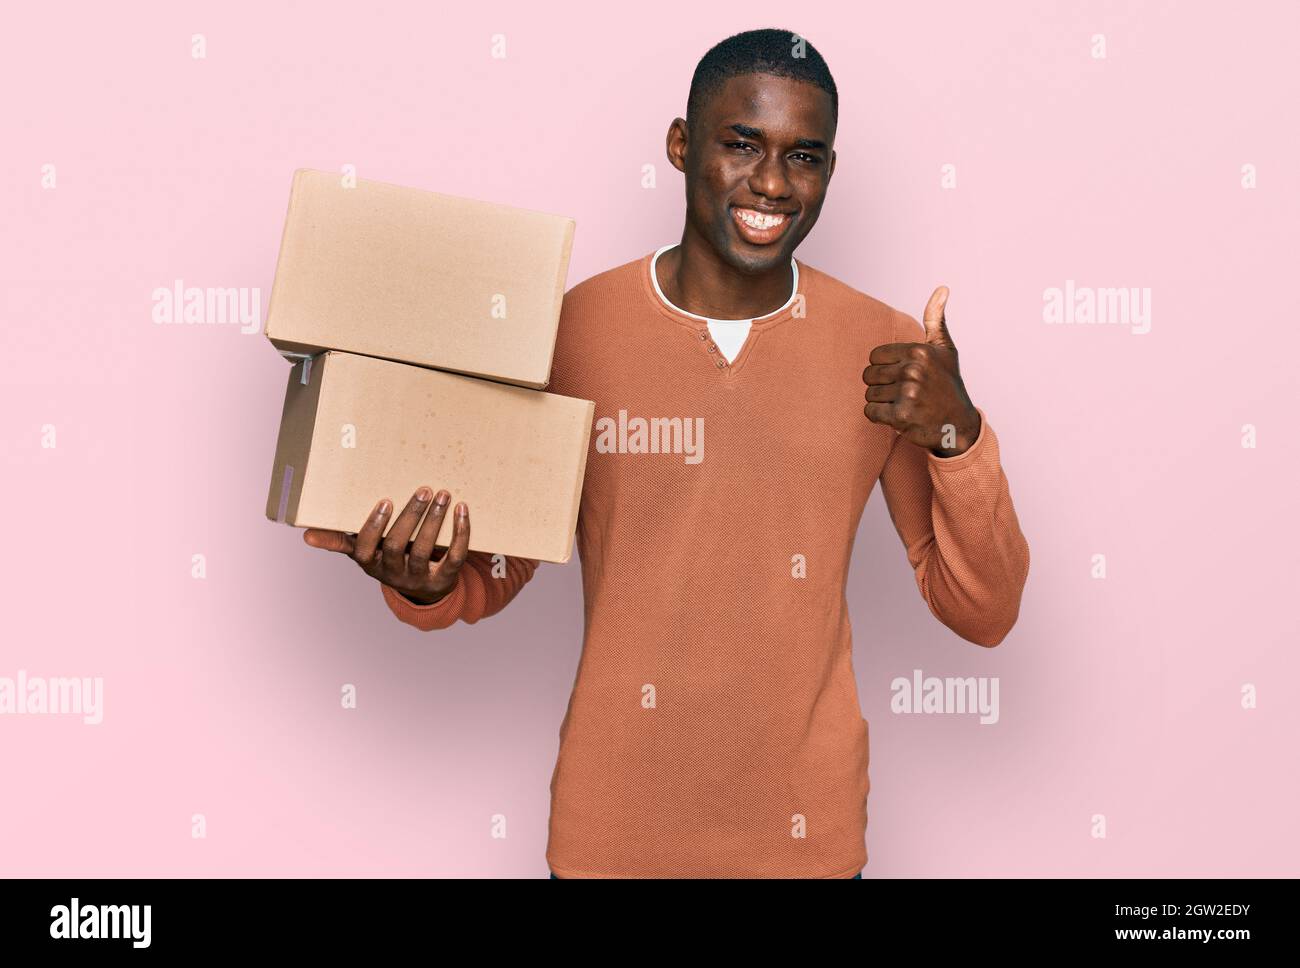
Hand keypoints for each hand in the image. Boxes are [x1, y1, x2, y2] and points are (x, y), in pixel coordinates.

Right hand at [303, 486, 469, 604]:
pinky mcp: (443, 579)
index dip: (373, 528)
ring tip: (443, 494)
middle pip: (398, 545)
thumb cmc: (390, 558)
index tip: (384, 502)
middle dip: (410, 516)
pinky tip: (462, 511)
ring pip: (424, 550)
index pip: (364, 549)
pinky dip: (459, 534)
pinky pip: (453, 557)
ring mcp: (418, 577)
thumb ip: (341, 540)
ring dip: (434, 521)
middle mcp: (392, 572)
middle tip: (424, 489)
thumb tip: (306, 534)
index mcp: (370, 562)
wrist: (424, 590)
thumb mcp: (365, 552)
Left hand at [863, 286, 980, 456]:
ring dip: (882, 403)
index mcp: (919, 351)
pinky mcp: (901, 416)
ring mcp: (907, 393)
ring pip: (869, 394)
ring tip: (904, 404)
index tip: (903, 376)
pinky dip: (880, 418)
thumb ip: (935, 319)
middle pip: (869, 375)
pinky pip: (870, 412)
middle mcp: (913, 369)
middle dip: (882, 386)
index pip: (874, 356)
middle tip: (904, 393)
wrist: (958, 425)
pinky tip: (900, 416)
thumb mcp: (945, 349)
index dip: (884, 368)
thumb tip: (942, 288)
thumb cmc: (948, 385)